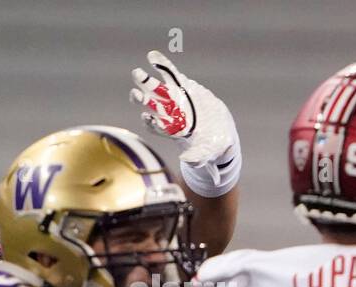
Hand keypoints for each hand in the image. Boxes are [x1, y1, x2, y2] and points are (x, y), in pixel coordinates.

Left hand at [131, 51, 237, 169]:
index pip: (156, 126)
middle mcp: (169, 112)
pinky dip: (162, 65)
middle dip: (142, 99)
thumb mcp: (207, 154)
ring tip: (137, 73)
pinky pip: (170, 74)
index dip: (150, 122)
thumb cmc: (211, 147)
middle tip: (136, 94)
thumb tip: (187, 160)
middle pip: (151, 105)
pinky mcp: (182, 86)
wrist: (220, 130)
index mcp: (171, 129)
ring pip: (156, 88)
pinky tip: (153, 56)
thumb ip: (196, 158)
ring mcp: (174, 97)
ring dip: (145, 81)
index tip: (147, 118)